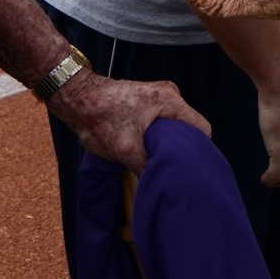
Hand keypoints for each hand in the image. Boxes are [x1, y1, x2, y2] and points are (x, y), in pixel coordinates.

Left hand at [50, 70, 210, 174]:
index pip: (202, 128)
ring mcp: (160, 96)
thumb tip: (160, 184)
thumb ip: (147, 167)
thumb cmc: (99, 118)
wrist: (77, 98)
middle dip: (183, 149)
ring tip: (160, 162)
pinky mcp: (149, 101)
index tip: (190, 169)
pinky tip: (150, 151)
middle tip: (175, 170)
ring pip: (177, 126)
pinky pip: (165, 122)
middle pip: (190, 128)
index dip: (198, 151)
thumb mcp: (125, 150)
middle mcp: (170, 94)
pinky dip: (161, 137)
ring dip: (169, 144)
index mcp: (170, 100)